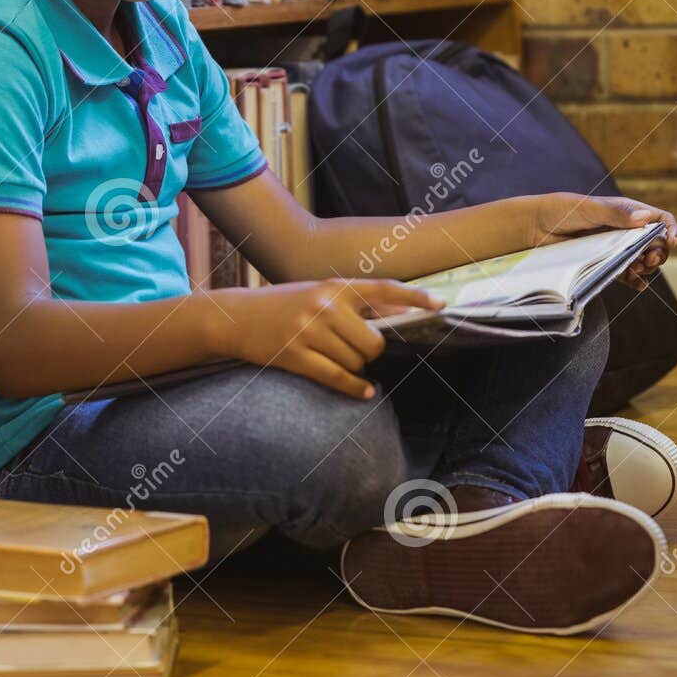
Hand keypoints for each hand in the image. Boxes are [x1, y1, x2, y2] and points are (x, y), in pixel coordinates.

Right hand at [210, 277, 445, 399]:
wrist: (235, 318)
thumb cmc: (284, 305)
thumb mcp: (319, 293)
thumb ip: (355, 303)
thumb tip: (400, 315)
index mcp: (334, 286)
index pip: (384, 289)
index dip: (415, 297)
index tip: (441, 305)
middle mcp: (325, 305)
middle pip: (373, 341)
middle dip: (371, 352)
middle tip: (356, 351)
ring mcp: (309, 331)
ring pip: (356, 362)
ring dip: (355, 368)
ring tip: (337, 360)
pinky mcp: (295, 356)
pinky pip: (338, 378)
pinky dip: (356, 388)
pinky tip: (364, 391)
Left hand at [529, 192, 676, 290]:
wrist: (535, 228)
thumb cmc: (562, 210)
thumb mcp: (589, 208)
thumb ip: (616, 214)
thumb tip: (646, 219)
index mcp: (627, 212)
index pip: (659, 219)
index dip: (670, 229)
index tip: (671, 242)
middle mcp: (626, 231)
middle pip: (656, 243)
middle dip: (659, 253)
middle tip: (649, 260)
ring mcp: (616, 249)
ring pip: (643, 260)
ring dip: (647, 267)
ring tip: (637, 269)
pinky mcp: (605, 265)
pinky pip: (627, 275)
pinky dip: (636, 281)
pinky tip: (638, 284)